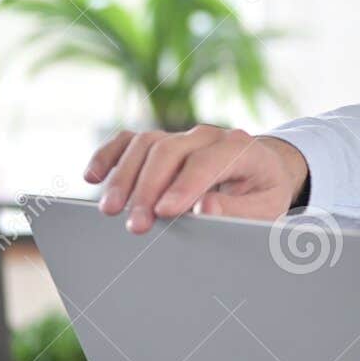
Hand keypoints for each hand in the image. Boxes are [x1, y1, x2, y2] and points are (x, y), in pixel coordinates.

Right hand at [84, 127, 309, 232]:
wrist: (264, 169)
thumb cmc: (264, 192)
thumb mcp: (267, 208)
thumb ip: (240, 211)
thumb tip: (205, 209)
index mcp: (240, 149)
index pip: (207, 162)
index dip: (184, 186)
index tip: (165, 212)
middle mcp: (208, 136)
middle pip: (169, 151)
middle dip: (148, 188)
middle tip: (135, 225)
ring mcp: (182, 136)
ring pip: (145, 144)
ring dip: (124, 176)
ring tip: (110, 210)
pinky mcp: (163, 143)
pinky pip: (130, 141)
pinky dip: (109, 155)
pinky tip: (92, 177)